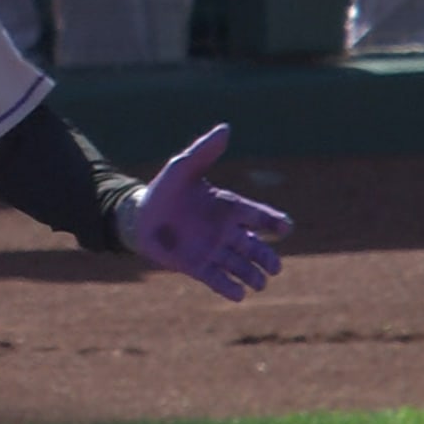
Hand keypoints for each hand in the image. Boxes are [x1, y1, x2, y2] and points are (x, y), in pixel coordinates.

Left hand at [128, 124, 292, 301]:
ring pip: (240, 266)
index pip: (259, 216)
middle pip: (255, 248)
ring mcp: (212, 250)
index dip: (274, 222)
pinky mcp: (196, 266)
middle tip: (274, 267)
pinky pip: (217, 279)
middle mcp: (226, 231)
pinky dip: (228, 287)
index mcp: (229, 207)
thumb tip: (225, 128)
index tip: (284, 227)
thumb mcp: (183, 167)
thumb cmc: (165, 189)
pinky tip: (238, 294)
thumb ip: (204, 151)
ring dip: (252, 276)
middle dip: (267, 258)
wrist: (140, 215)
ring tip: (259, 283)